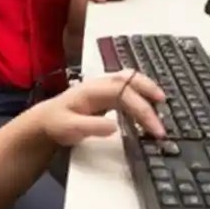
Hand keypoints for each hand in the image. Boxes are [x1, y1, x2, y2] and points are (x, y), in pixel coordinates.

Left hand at [37, 69, 165, 146]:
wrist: (45, 120)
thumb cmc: (56, 124)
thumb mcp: (69, 129)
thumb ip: (91, 127)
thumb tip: (115, 127)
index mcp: (92, 90)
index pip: (124, 93)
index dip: (142, 109)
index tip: (155, 128)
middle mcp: (100, 84)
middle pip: (129, 79)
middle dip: (149, 89)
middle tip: (165, 105)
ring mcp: (104, 87)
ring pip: (130, 81)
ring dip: (147, 90)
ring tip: (162, 105)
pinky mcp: (106, 94)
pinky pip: (128, 89)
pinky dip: (141, 95)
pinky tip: (148, 106)